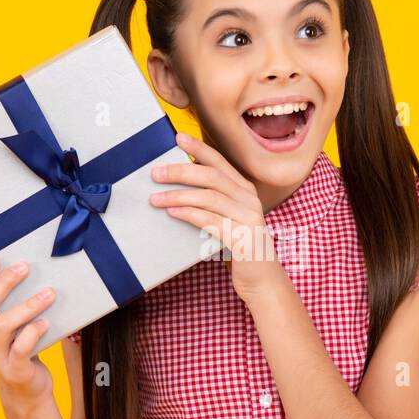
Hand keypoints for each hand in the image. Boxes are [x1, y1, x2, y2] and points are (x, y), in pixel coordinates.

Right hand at [0, 256, 56, 410]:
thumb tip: (21, 269)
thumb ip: (3, 306)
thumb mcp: (3, 327)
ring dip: (27, 305)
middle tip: (24, 268)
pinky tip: (46, 322)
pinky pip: (21, 348)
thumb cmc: (16, 348)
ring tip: (48, 293)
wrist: (24, 390)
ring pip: (3, 325)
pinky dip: (34, 332)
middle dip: (3, 283)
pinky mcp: (13, 370)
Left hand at [148, 131, 285, 301]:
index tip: (178, 138)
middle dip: (181, 171)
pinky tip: (172, 213)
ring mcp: (248, 219)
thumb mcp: (229, 218)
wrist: (262, 280)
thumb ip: (213, 201)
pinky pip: (211, 221)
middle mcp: (249, 200)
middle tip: (156, 173)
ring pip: (209, 197)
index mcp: (245, 191)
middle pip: (212, 176)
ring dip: (179, 195)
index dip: (199, 148)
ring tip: (156, 198)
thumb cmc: (239, 247)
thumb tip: (179, 186)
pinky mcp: (243, 239)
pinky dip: (189, 215)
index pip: (220, 162)